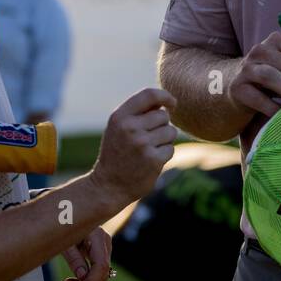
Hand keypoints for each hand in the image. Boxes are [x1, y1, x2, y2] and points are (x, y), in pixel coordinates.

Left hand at [59, 227, 113, 280]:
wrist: (65, 213)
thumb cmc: (62, 223)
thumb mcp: (64, 241)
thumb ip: (74, 258)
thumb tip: (82, 276)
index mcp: (97, 236)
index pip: (101, 266)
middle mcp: (105, 242)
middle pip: (102, 273)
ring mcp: (105, 246)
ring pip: (101, 274)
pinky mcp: (100, 251)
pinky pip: (97, 269)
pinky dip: (86, 278)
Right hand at [91, 88, 177, 207]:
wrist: (108, 186)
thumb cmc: (117, 152)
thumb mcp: (118, 128)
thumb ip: (138, 112)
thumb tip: (165, 101)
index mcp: (119, 117)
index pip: (149, 94)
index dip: (165, 96)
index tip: (172, 103)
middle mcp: (130, 128)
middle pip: (163, 116)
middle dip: (161, 126)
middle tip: (148, 139)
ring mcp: (142, 144)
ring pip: (170, 132)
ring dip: (164, 140)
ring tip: (148, 149)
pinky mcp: (153, 159)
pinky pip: (171, 148)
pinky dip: (164, 154)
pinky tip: (150, 161)